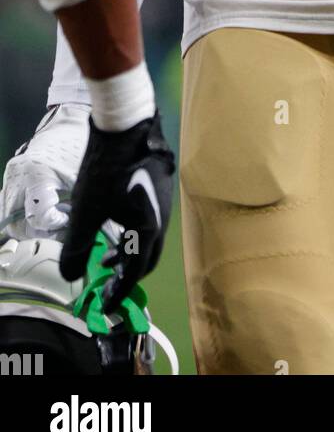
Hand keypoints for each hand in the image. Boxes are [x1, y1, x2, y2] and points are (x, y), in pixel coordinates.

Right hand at [0, 103, 89, 238]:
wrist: (67, 122)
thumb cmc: (76, 145)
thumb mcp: (80, 177)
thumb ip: (78, 206)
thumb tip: (85, 231)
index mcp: (38, 175)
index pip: (39, 217)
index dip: (55, 225)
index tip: (67, 220)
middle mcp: (19, 177)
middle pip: (18, 223)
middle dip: (39, 232)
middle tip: (58, 228)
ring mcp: (11, 176)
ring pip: (9, 218)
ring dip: (28, 226)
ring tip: (51, 220)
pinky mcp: (10, 176)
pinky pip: (7, 205)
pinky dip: (20, 215)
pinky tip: (40, 212)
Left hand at [59, 111, 174, 312]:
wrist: (127, 127)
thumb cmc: (108, 172)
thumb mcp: (86, 213)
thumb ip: (77, 248)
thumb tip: (71, 276)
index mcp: (148, 230)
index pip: (135, 273)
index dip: (118, 291)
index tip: (105, 305)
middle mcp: (162, 219)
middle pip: (147, 258)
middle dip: (127, 275)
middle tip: (107, 282)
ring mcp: (164, 201)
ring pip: (149, 238)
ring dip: (129, 252)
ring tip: (106, 254)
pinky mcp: (160, 187)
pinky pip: (150, 221)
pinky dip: (133, 233)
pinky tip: (116, 223)